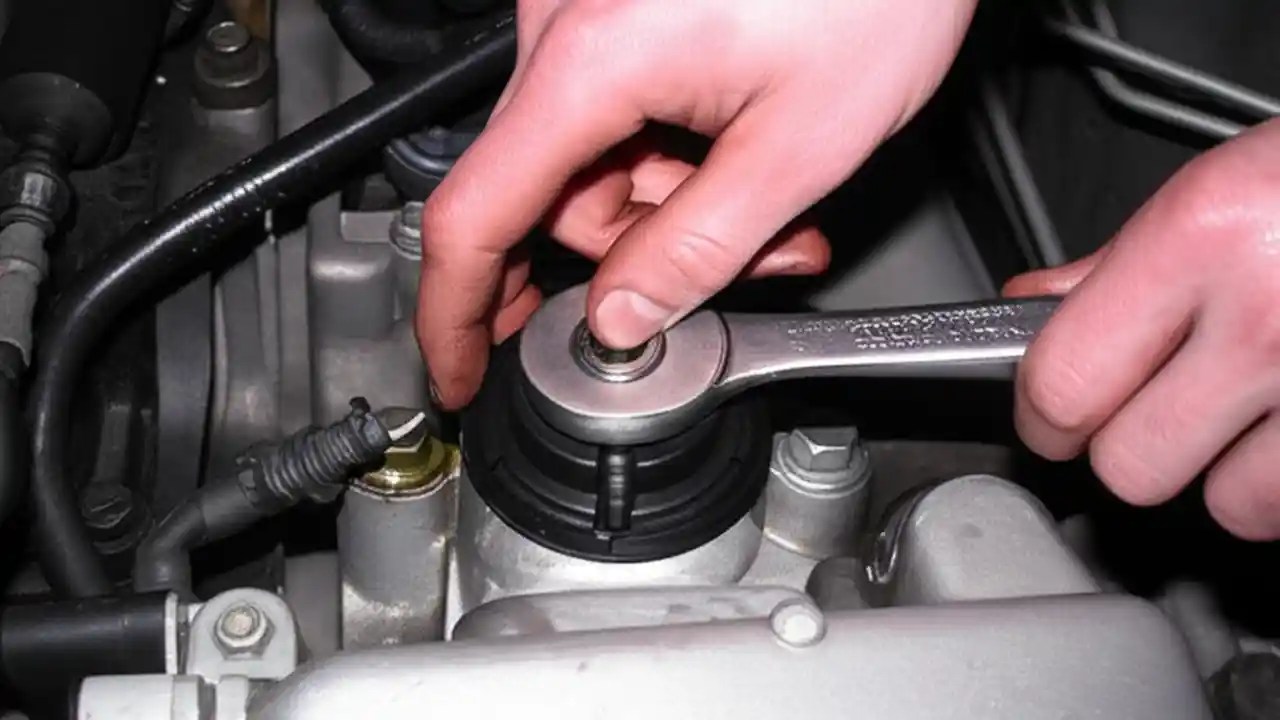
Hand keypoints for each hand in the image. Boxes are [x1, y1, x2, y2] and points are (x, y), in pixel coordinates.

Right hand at [418, 0, 977, 407]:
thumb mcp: (800, 145)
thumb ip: (699, 248)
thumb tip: (622, 315)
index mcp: (593, 59)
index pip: (474, 215)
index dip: (454, 314)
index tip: (455, 373)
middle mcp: (565, 19)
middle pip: (549, 196)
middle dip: (636, 253)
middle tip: (742, 263)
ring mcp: (586, 6)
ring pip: (588, 159)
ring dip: (669, 203)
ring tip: (772, 202)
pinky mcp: (616, 4)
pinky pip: (610, 108)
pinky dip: (668, 151)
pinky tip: (741, 152)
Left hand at [1006, 119, 1279, 540]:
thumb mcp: (1224, 186)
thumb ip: (1118, 263)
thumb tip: (1034, 308)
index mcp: (1205, 237)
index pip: (1062, 383)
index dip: (1044, 411)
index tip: (1050, 412)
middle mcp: (1273, 317)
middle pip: (1131, 467)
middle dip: (1128, 444)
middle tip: (1150, 405)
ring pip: (1227, 507)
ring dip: (1226, 472)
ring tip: (1252, 403)